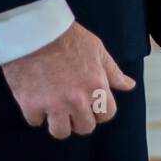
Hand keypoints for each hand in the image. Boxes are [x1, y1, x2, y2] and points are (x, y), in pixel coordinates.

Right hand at [0, 21, 135, 138]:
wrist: (34, 29)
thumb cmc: (67, 36)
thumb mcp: (96, 48)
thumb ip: (113, 71)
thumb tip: (129, 85)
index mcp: (96, 86)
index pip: (107, 114)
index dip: (99, 109)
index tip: (90, 103)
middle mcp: (77, 100)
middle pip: (85, 127)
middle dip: (79, 117)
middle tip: (69, 103)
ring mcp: (54, 105)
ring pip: (61, 132)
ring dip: (58, 121)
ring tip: (53, 106)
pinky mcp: (31, 105)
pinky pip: (35, 121)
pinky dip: (34, 112)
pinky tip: (35, 97)